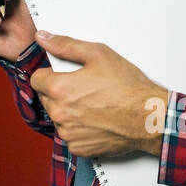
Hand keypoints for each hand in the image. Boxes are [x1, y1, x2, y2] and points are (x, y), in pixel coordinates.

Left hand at [29, 31, 169, 158]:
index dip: (50, 75)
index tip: (64, 75)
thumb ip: (65, 45)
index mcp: (59, 88)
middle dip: (60, 92)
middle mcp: (59, 113)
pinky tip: (96, 120)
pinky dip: (79, 129)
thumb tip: (43, 38)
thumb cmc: (128, 87)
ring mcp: (68, 133)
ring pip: (58, 118)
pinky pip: (70, 135)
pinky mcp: (79, 148)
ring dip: (69, 111)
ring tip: (93, 104)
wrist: (150, 117)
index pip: (36, 79)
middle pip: (47, 99)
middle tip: (85, 88)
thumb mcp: (98, 54)